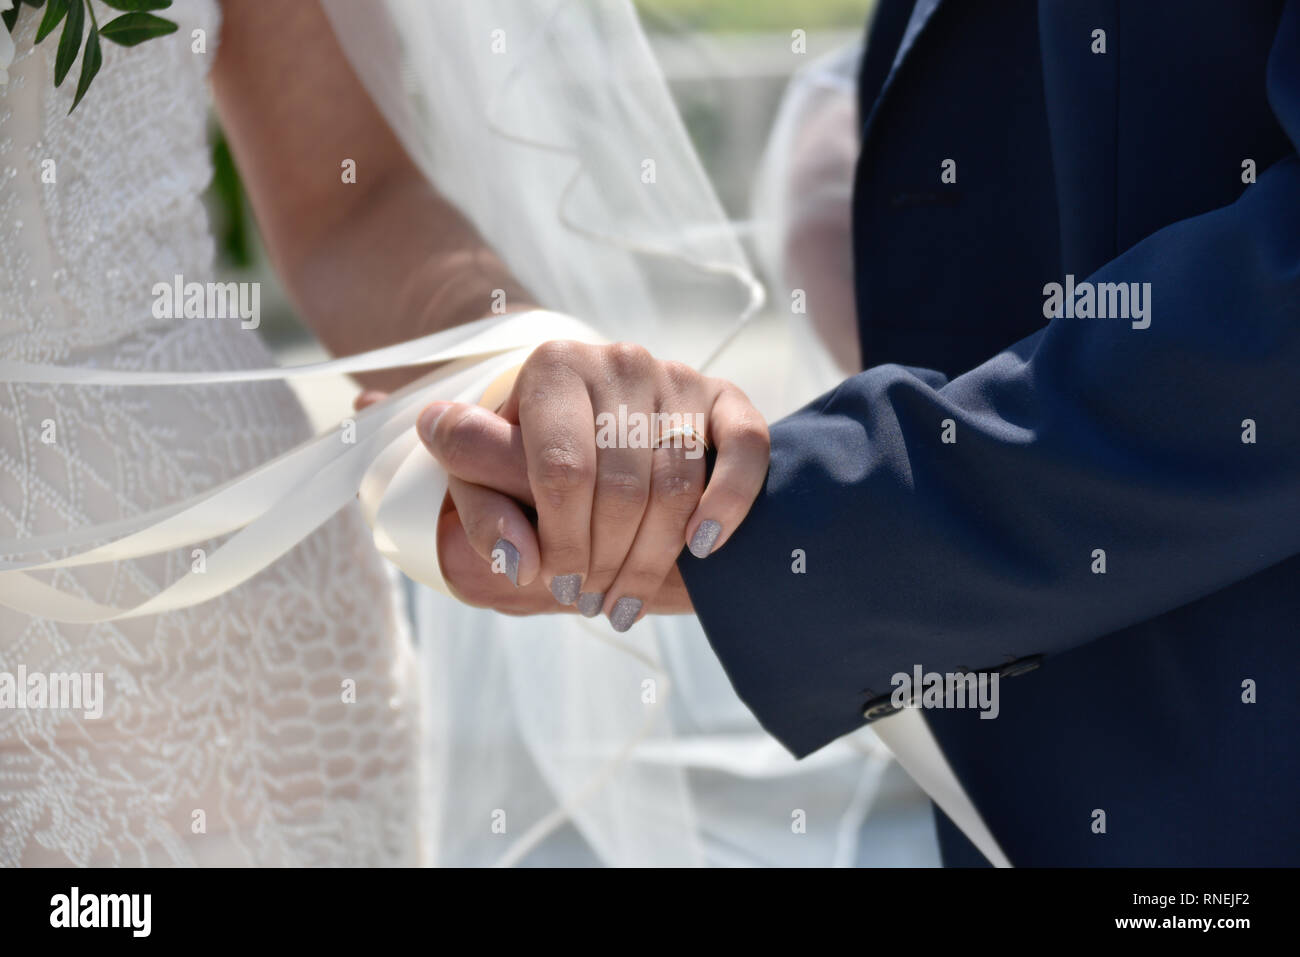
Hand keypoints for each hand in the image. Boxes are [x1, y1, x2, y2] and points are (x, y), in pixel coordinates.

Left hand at [412, 340, 769, 629]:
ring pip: (677, 485)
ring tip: (623, 600)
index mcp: (553, 366)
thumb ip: (483, 517)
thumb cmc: (520, 461)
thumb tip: (518, 560)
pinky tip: (701, 548)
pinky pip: (745, 446)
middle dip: (606, 560)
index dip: (564, 543)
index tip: (559, 586)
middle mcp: (618, 361)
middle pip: (624, 486)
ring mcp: (676, 377)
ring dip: (652, 558)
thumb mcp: (477, 482)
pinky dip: (729, 502)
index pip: (564, 470)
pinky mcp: (724, 397)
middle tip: (590, 600)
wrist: (578, 427)